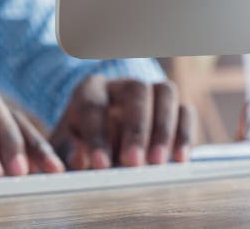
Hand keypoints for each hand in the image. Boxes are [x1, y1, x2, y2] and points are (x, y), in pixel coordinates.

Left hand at [50, 75, 195, 169]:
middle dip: (136, 127)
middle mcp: (121, 84)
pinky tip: (179, 160)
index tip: (101, 165)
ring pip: (165, 92)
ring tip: (157, 163)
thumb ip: (66, 154)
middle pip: (136, 90)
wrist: (99, 144)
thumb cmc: (77, 146)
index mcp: (89, 89)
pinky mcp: (172, 108)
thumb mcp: (64, 149)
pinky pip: (184, 110)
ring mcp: (150, 93)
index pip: (93, 105)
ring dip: (163, 128)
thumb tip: (79, 159)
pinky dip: (184, 133)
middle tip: (133, 163)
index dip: (97, 135)